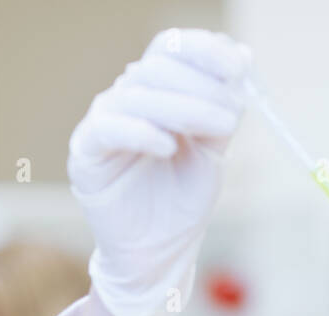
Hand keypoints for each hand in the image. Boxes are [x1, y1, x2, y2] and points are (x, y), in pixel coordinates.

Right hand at [68, 28, 250, 315]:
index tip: (239, 66)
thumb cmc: (181, 201)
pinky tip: (168, 147)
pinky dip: (140, 132)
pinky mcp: (87, 153)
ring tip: (221, 128)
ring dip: (184, 108)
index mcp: (155, 92)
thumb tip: (242, 57)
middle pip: (156, 69)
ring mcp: (103, 123)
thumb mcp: (212, 150)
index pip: (171, 50)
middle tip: (234, 112)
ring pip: (137, 97)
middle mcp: (125, 99)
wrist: (159, 253)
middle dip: (201, 86)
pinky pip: (109, 130)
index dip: (204, 51)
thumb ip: (222, 109)